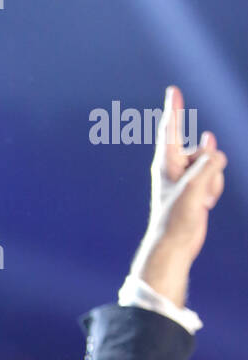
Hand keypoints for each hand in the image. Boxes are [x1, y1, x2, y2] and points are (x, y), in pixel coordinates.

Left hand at [131, 86, 226, 304]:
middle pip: (203, 150)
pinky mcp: (196, 188)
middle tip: (198, 190)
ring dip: (214, 181)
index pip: (171, 130)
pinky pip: (215, 177)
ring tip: (201, 201)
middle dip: (209, 166)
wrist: (176, 245)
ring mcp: (187, 177)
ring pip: (213, 164)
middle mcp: (175, 167)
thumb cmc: (176, 218)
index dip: (174, 109)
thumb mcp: (195, 187)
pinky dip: (214, 189)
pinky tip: (205, 205)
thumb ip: (209, 164)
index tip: (173, 90)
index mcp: (166, 163)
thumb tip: (217, 153)